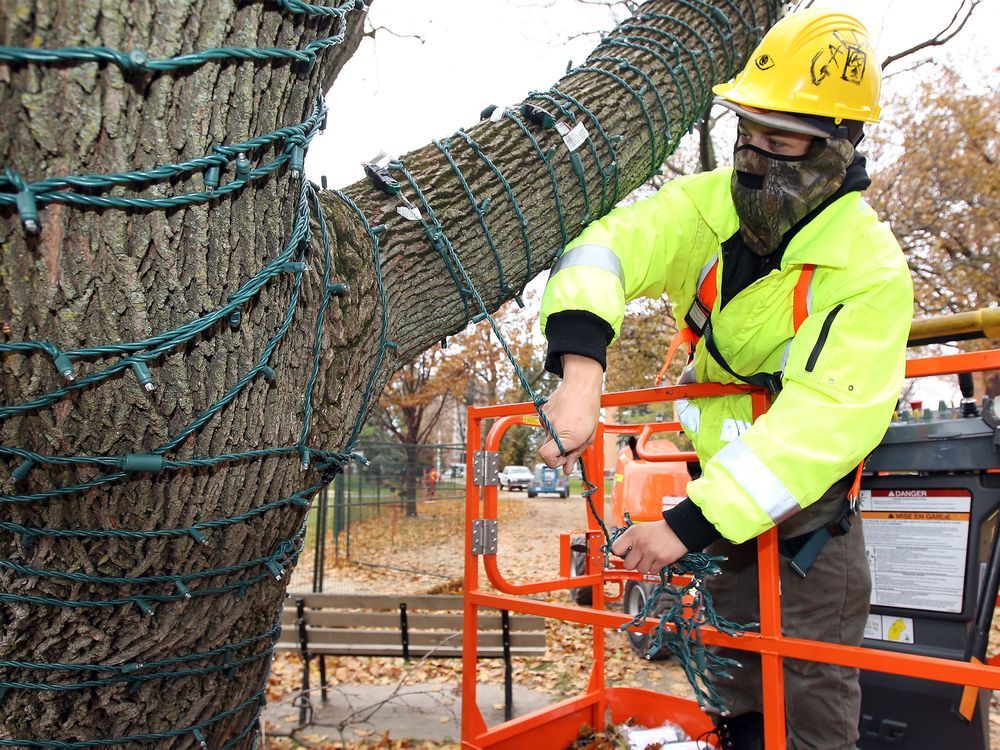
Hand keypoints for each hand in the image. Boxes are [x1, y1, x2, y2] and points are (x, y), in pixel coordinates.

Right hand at [538, 354, 601, 473]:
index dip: (553, 463)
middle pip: (546, 451)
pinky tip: (565, 416)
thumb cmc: (588, 409)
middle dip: (557, 452)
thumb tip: (567, 469)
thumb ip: (575, 454)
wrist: (581, 384)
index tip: (563, 459)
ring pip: (547, 438)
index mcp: (568, 437)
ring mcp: (546, 419)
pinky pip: (546, 426)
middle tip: (570, 444)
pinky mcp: (542, 412)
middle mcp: (554, 429)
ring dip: (557, 437)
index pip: (546, 457)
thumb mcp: (588, 436)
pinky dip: (554, 426)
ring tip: (571, 424)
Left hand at [611, 522, 688, 574]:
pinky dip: (655, 567)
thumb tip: (619, 553)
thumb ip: (629, 539)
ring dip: (646, 566)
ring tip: (651, 557)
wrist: (679, 529)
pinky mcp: (662, 559)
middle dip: (633, 563)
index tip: (624, 553)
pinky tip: (658, 558)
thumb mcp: (640, 529)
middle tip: (639, 558)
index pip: (616, 549)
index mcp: (633, 533)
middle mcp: (640, 543)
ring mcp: (651, 552)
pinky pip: (653, 571)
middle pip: (627, 565)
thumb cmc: (658, 530)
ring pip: (641, 570)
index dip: (620, 553)